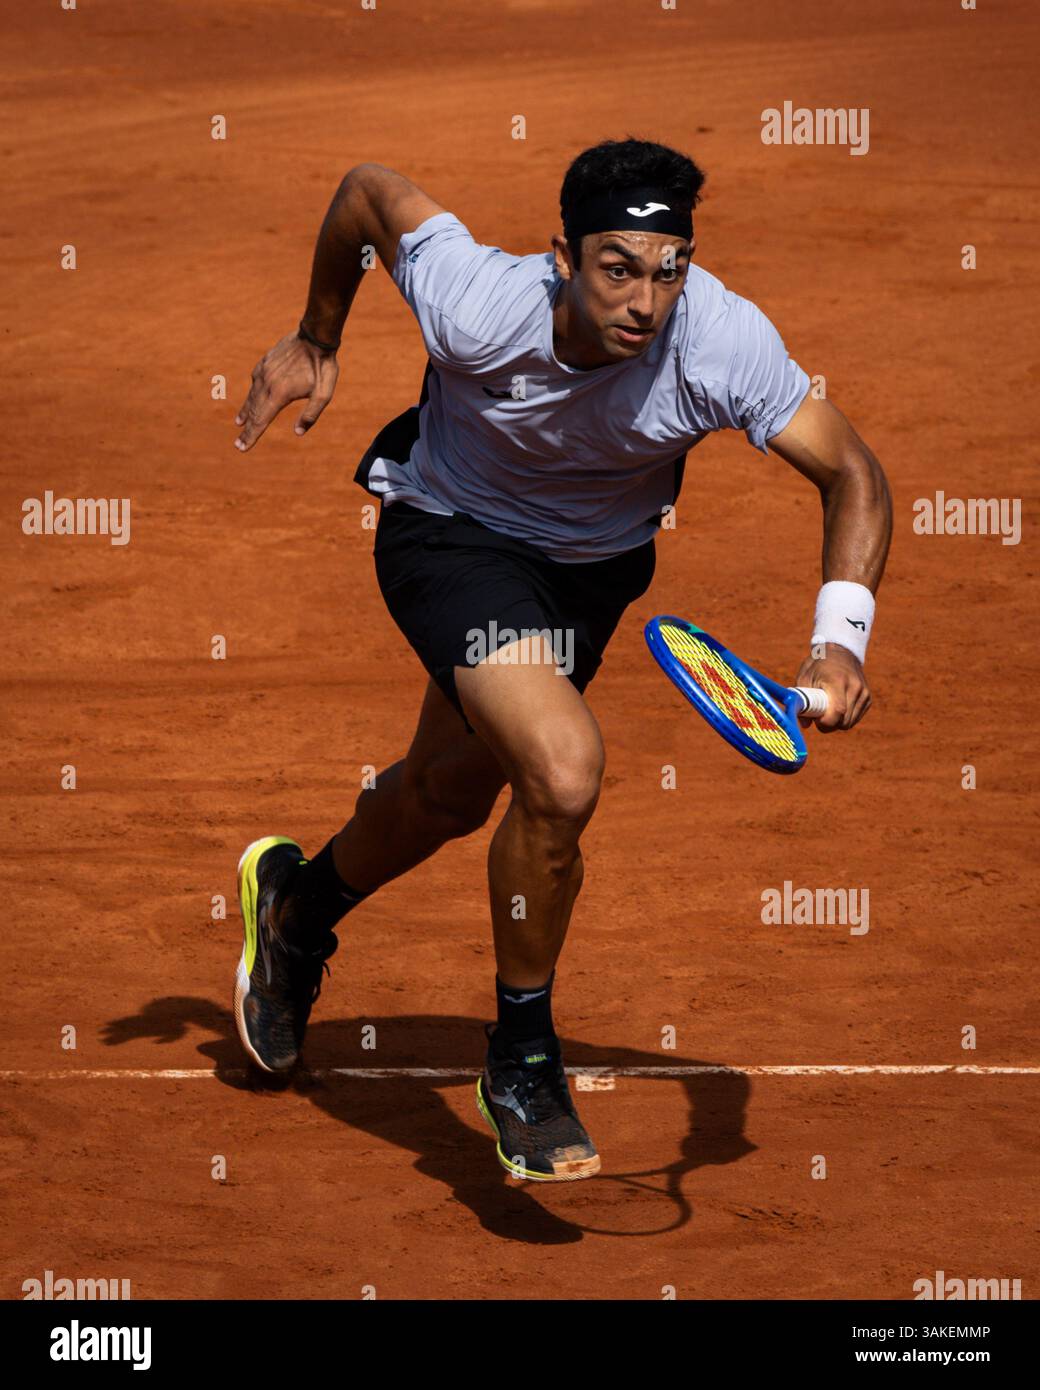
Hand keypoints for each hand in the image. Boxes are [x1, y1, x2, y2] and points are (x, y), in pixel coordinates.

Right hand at [234, 331, 338, 450]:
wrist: (315, 337)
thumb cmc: (322, 367)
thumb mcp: (323, 395)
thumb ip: (311, 415)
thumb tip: (297, 432)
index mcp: (280, 394)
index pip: (261, 421)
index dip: (251, 436)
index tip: (242, 448)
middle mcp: (267, 384)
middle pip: (253, 412)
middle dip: (246, 429)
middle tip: (238, 444)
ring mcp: (264, 372)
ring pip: (251, 396)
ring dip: (246, 411)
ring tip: (239, 423)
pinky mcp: (265, 362)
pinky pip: (255, 381)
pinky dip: (251, 393)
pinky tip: (251, 397)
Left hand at [794, 643, 870, 731]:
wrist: (841, 651)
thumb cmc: (818, 666)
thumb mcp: (804, 677)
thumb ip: (802, 700)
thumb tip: (804, 724)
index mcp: (837, 681)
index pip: (838, 711)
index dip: (825, 722)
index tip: (815, 718)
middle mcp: (855, 687)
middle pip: (844, 721)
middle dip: (829, 724)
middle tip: (819, 713)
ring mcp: (864, 692)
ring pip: (850, 723)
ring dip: (837, 722)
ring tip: (827, 708)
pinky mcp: (868, 698)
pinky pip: (855, 718)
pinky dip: (845, 718)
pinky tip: (837, 706)